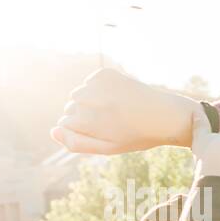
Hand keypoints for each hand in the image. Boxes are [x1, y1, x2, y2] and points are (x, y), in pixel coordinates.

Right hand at [51, 68, 206, 153]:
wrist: (167, 115)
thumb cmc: (136, 135)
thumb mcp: (108, 147)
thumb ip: (77, 143)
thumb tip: (52, 131)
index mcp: (90, 122)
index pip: (64, 124)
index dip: (83, 131)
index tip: (103, 133)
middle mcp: (92, 100)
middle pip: (69, 108)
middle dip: (85, 116)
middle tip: (113, 122)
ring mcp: (98, 84)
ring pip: (77, 94)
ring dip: (90, 101)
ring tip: (115, 109)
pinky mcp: (106, 73)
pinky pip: (89, 82)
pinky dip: (98, 89)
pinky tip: (118, 96)